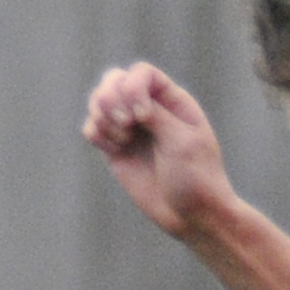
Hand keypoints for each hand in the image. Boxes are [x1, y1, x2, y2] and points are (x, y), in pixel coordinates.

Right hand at [81, 61, 234, 243]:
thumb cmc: (197, 178)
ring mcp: (131, 129)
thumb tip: (126, 98)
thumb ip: (155, 114)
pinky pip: (92, 128)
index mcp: (173, 101)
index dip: (133, 88)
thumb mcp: (181, 142)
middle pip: (114, 80)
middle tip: (125, 125)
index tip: (141, 118)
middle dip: (110, 99)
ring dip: (103, 118)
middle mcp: (149, 109)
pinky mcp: (116, 149)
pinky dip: (96, 134)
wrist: (192, 216)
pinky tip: (114, 150)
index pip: (141, 73)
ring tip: (122, 141)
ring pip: (98, 102)